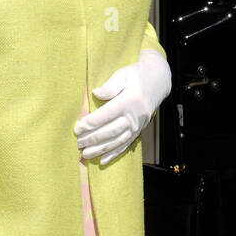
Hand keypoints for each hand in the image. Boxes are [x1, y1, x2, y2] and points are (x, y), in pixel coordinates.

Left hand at [77, 50, 171, 165]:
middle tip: (78, 144)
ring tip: (86, 154)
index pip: (106, 115)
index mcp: (129, 101)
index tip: (77, 128)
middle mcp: (134, 116)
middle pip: (110, 131)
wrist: (158, 81)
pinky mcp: (139, 130)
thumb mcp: (123, 74)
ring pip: (117, 141)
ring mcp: (137, 125)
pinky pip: (126, 145)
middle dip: (92, 139)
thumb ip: (110, 85)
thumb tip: (96, 93)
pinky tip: (103, 160)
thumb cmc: (137, 75)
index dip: (90, 123)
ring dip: (101, 150)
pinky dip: (114, 154)